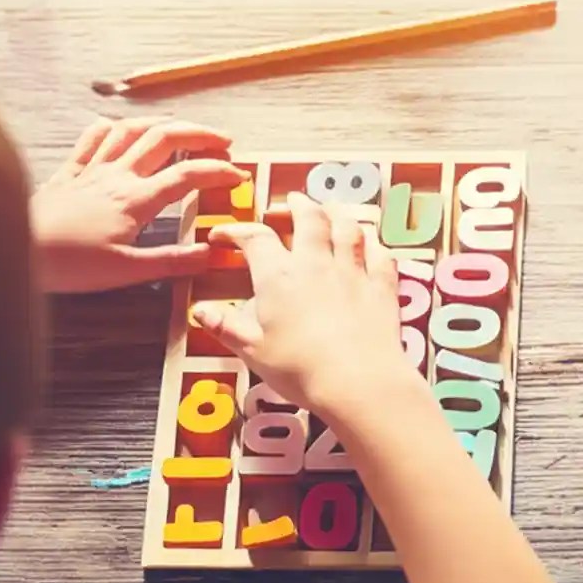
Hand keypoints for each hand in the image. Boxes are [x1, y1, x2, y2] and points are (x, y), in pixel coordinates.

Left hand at [30, 117, 247, 292]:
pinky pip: (92, 138)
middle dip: (199, 134)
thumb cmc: (69, 264)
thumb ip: (173, 261)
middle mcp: (117, 175)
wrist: (15, 247)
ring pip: (132, 130)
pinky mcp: (68, 172)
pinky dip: (111, 127)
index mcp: (136, 199)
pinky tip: (119, 127)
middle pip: (165, 139)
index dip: (218, 171)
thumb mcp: (127, 271)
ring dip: (162, 124)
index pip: (188, 176)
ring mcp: (91, 169)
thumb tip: (212, 254)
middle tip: (223, 141)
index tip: (238, 175)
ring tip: (182, 129)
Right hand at [190, 193, 418, 416]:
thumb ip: (227, 326)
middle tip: (291, 201)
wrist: (358, 382)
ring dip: (338, 212)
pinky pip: (380, 254)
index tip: (223, 235)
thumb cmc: (300, 369)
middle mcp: (316, 264)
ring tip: (331, 206)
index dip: (237, 231)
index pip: (255, 239)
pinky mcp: (382, 287)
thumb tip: (200, 310)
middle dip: (297, 205)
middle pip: (309, 218)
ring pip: (347, 227)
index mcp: (279, 276)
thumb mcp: (253, 350)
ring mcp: (353, 272)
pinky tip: (371, 241)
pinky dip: (374, 242)